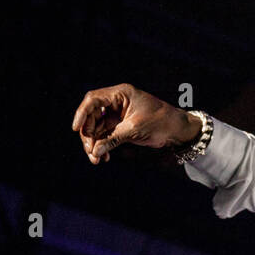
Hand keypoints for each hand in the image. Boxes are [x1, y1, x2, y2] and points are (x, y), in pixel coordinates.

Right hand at [71, 83, 200, 164]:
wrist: (178, 130)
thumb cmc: (161, 122)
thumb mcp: (135, 130)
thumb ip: (113, 139)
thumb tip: (94, 152)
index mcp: (120, 94)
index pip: (93, 100)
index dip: (82, 114)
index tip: (77, 129)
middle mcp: (115, 102)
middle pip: (91, 116)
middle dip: (89, 135)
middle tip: (90, 151)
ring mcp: (116, 115)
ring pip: (96, 128)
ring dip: (94, 144)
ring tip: (96, 160)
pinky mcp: (119, 126)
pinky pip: (104, 136)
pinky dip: (102, 146)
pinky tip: (103, 157)